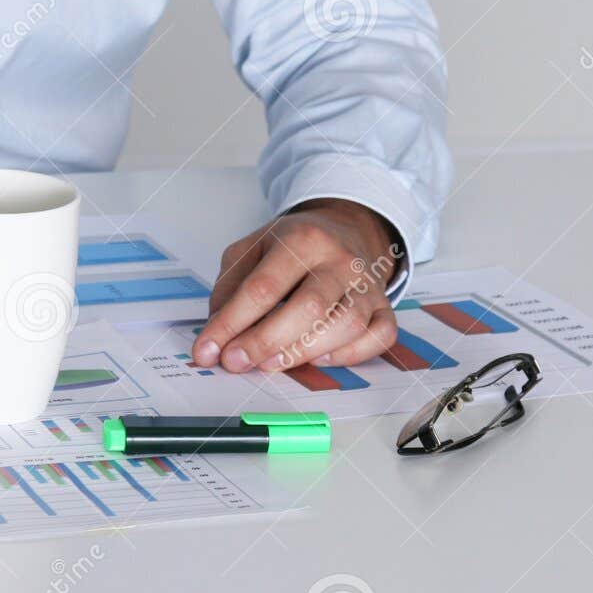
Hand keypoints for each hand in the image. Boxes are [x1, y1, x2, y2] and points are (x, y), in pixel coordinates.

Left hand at [193, 199, 402, 373]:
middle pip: (308, 308)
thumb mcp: (250, 250)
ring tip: (270, 364)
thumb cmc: (292, 246)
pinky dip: (350, 355)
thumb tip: (216, 339)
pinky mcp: (384, 306)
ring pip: (346, 325)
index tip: (208, 350)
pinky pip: (379, 337)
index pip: (263, 287)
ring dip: (303, 353)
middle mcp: (340, 260)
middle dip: (265, 342)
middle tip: (236, 362)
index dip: (231, 323)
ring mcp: (367, 284)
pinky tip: (319, 359)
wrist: (343, 229)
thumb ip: (229, 290)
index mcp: (302, 238)